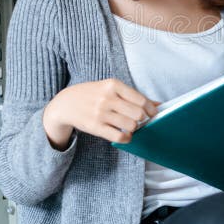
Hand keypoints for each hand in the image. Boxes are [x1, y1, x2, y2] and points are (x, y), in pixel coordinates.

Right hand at [43, 78, 158, 149]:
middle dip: (143, 119)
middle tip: (140, 120)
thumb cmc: (93, 94)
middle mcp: (107, 98)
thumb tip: (158, 104)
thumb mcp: (111, 88)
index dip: (151, 109)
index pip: (141, 100)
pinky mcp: (95, 127)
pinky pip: (119, 136)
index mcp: (113, 85)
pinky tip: (125, 135)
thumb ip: (133, 95)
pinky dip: (126, 138)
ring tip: (131, 126)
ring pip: (131, 126)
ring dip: (134, 128)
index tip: (153, 114)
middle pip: (138, 114)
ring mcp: (101, 113)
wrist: (65, 103)